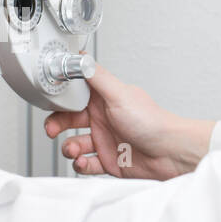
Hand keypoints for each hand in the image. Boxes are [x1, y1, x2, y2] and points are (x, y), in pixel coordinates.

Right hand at [44, 64, 214, 179]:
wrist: (170, 153)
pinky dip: (80, 164)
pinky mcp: (108, 161)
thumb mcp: (119, 94)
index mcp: (105, 100)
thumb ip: (97, 76)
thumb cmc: (152, 122)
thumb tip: (80, 57)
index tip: (49, 104)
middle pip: (69, 120)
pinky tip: (83, 162)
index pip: (75, 96)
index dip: (60, 100)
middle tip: (52, 130)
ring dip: (69, 147)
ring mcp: (105, 140)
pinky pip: (86, 164)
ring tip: (74, 150)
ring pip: (75, 143)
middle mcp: (103, 119)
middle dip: (57, 125)